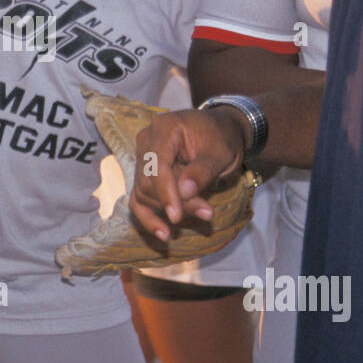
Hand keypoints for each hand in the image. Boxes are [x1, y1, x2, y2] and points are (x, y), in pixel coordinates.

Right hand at [129, 108, 245, 241]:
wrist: (221, 133)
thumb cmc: (222, 138)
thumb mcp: (222, 152)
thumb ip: (203, 171)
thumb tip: (184, 192)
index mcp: (165, 128)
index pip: (157, 164)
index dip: (166, 193)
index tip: (176, 217)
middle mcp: (147, 140)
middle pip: (149, 181)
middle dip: (175, 202)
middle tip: (207, 213)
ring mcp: (143, 156)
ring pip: (144, 193)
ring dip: (170, 209)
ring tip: (203, 214)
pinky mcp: (144, 173)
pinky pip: (139, 198)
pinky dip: (149, 217)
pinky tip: (163, 234)